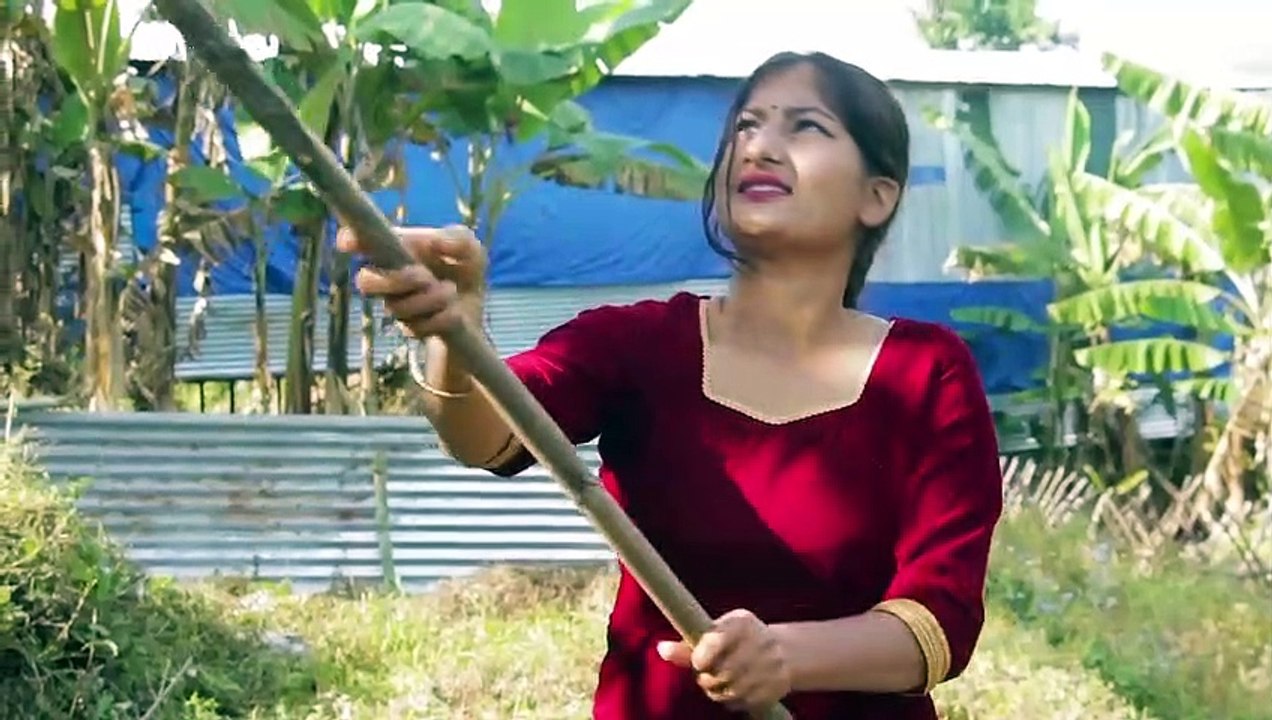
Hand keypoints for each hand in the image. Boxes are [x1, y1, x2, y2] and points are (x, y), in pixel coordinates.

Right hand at [337, 223, 487, 339]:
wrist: (475, 315)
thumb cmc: (463, 273)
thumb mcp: (470, 251)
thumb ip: (459, 240)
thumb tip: (437, 241)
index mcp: (397, 252)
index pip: (362, 243)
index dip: (350, 241)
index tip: (347, 243)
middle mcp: (389, 280)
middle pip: (366, 282)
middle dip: (394, 280)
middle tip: (424, 276)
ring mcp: (397, 307)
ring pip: (396, 307)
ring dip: (429, 299)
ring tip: (450, 292)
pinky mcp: (412, 331)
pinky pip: (416, 328)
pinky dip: (441, 318)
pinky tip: (454, 313)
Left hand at [657, 609, 792, 712]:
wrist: (785, 652)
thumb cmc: (741, 639)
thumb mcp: (719, 630)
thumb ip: (690, 642)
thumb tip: (661, 649)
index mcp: (742, 623)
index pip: (715, 643)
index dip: (701, 657)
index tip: (698, 661)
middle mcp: (760, 644)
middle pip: (720, 672)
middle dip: (706, 677)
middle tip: (706, 673)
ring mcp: (770, 669)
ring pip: (728, 691)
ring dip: (717, 690)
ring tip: (718, 681)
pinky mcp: (774, 690)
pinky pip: (741, 703)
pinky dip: (732, 700)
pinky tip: (735, 689)